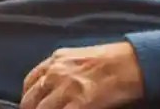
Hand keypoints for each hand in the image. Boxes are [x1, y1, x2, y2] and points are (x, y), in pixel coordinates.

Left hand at [20, 42, 144, 108]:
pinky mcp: (80, 103)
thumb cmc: (111, 59)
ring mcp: (67, 89)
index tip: (29, 106)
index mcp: (55, 60)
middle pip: (31, 99)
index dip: (28, 97)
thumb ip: (62, 69)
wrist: (132, 63)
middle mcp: (56, 73)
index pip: (30, 82)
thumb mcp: (79, 56)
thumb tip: (52, 85)